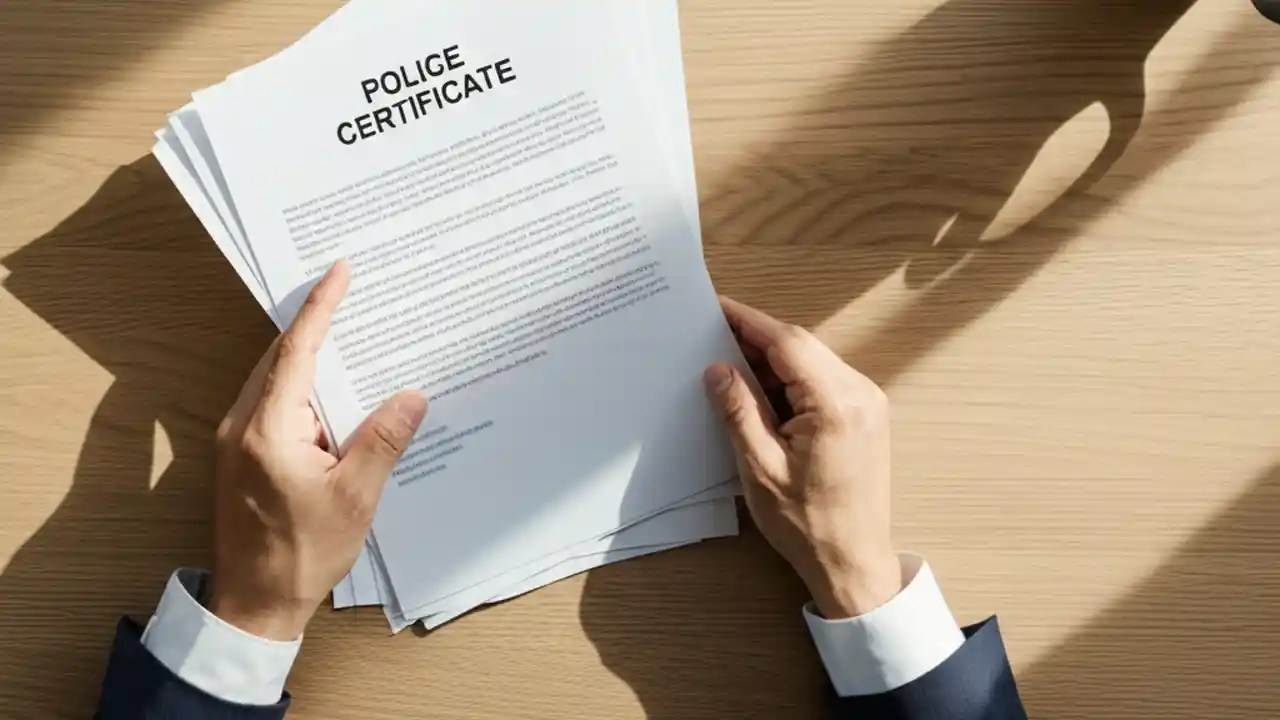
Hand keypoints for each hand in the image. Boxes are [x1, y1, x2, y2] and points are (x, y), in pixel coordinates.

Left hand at [211, 261, 427, 639]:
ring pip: (277, 381)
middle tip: (354, 291)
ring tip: (355, 336)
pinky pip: (276, 405)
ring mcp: (238, 440)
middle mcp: (243, 425)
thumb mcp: (355, 498)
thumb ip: (382, 441)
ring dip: (313, 358)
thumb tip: (413, 395)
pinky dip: (306, 390)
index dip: (322, 308)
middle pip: (281, 357)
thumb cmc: (302, 554)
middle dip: (319, 324)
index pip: (297, 352)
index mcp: (268, 430)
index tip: (340, 271)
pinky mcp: (244, 455)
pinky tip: (339, 396)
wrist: (255, 603)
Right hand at [704, 296, 899, 619]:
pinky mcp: (865, 415)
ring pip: (811, 361)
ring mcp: (868, 403)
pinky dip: (789, 379)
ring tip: (727, 362)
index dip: (749, 322)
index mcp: (837, 404)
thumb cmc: (807, 525)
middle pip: (801, 346)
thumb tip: (717, 368)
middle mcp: (861, 393)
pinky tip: (759, 389)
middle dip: (755, 338)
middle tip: (710, 334)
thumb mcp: (760, 469)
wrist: (853, 563)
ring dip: (771, 360)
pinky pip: (822, 381)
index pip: (788, 343)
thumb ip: (739, 412)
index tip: (715, 307)